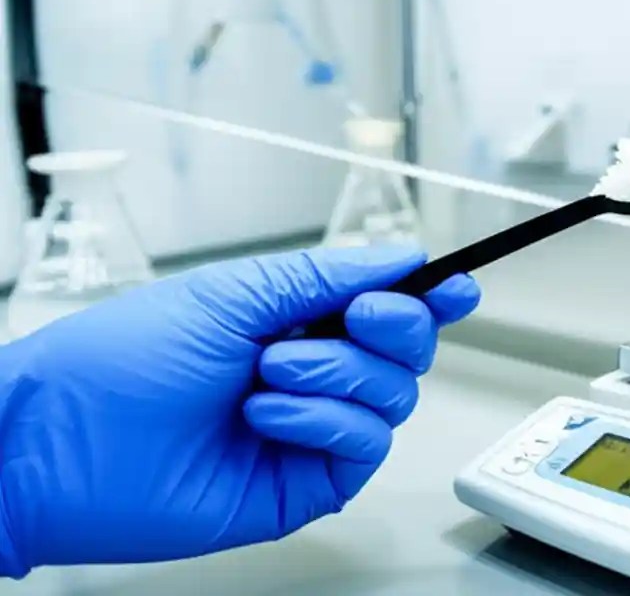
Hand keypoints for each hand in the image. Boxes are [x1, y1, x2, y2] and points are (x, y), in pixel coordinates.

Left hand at [0, 246, 479, 576]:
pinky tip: (266, 416)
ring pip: (395, 396)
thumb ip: (327, 274)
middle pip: (410, 350)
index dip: (431, 296)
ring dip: (339, 374)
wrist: (61, 442)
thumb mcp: (233, 290)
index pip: (387, 308)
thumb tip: (403, 256)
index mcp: (295, 322)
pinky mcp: (307, 482)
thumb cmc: (121, 358)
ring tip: (271, 374)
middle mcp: (313, 375)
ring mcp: (312, 430)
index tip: (458, 285)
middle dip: (392, 327)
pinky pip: (365, 445)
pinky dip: (324, 421)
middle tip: (348, 318)